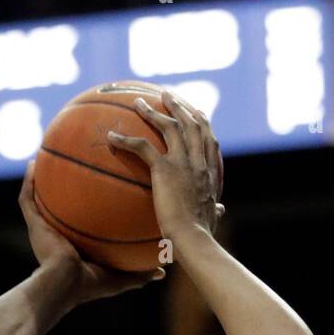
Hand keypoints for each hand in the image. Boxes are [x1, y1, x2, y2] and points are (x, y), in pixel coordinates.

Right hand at [17, 160, 163, 304]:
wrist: (64, 286)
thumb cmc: (91, 283)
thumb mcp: (120, 277)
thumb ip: (140, 271)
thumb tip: (163, 271)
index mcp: (76, 242)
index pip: (84, 216)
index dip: (91, 198)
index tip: (104, 179)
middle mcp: (58, 231)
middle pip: (62, 200)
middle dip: (66, 180)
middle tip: (78, 158)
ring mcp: (43, 227)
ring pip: (40, 195)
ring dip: (43, 174)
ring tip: (47, 150)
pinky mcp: (33, 224)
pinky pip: (27, 198)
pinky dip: (28, 181)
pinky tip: (34, 163)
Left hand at [107, 92, 224, 239]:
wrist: (194, 238)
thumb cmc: (202, 235)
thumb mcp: (213, 219)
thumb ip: (217, 212)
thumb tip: (222, 211)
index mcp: (210, 174)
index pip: (209, 142)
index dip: (202, 124)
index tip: (196, 113)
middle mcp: (199, 163)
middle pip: (191, 125)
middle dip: (179, 108)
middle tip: (166, 96)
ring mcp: (183, 163)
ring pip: (169, 127)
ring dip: (153, 112)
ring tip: (138, 102)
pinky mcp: (165, 169)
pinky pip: (142, 147)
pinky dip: (125, 140)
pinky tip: (111, 136)